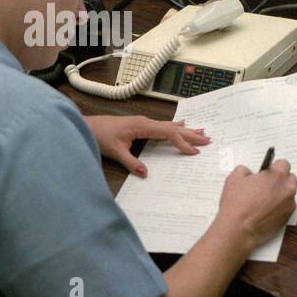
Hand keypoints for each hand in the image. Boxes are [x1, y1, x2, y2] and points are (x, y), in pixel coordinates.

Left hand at [83, 115, 209, 176]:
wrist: (88, 126)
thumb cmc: (100, 136)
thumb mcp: (115, 151)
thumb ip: (131, 163)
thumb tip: (146, 174)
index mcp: (142, 126)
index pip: (168, 133)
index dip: (182, 142)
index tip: (194, 152)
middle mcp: (146, 122)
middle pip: (173, 127)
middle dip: (191, 134)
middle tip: (208, 140)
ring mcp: (144, 122)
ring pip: (170, 125)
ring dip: (186, 129)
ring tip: (201, 131)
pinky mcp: (141, 124)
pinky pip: (163, 126)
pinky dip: (175, 127)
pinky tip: (181, 124)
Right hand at [215, 159, 296, 254]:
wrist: (238, 229)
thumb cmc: (237, 204)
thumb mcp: (235, 177)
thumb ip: (245, 170)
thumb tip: (249, 173)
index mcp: (277, 176)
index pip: (284, 163)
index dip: (273, 167)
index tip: (267, 170)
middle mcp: (287, 189)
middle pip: (290, 178)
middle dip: (280, 179)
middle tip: (265, 184)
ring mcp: (289, 205)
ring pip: (288, 194)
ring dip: (280, 194)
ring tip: (263, 199)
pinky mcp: (286, 219)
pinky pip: (285, 208)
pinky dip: (278, 207)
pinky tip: (264, 210)